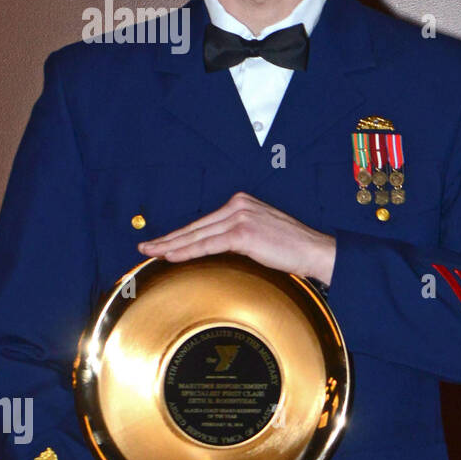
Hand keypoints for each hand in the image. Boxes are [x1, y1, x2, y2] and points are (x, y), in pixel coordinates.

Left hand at [138, 192, 336, 283]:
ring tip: (151, 253)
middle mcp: (238, 205)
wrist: (315, 251)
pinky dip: (186, 252)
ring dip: (170, 245)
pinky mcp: (242, 233)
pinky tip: (170, 256)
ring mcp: (240, 217)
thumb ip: (239, 236)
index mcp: (242, 203)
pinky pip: (207, 245)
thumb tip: (218, 249)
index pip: (204, 222)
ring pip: (196, 235)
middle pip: (195, 226)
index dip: (180, 234)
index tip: (162, 242)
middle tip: (146, 246)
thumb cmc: (293, 248)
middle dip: (168, 238)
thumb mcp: (262, 234)